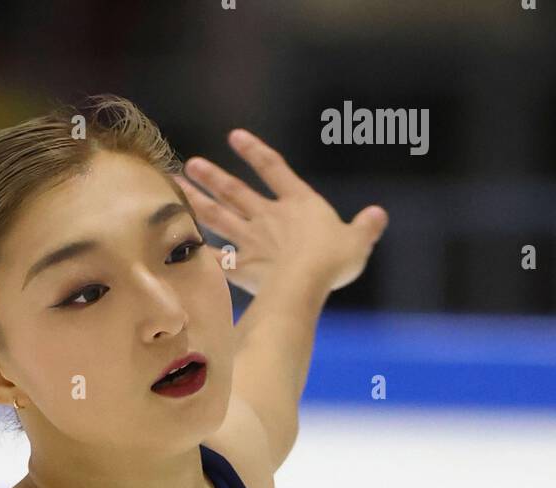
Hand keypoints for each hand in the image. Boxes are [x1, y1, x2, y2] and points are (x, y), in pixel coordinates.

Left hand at [175, 128, 387, 295]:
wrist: (305, 283)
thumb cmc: (333, 260)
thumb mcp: (358, 241)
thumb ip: (366, 227)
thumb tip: (378, 215)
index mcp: (298, 203)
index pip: (274, 168)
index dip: (254, 152)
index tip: (235, 136)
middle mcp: (268, 217)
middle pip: (235, 192)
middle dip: (212, 177)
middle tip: (190, 164)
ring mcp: (251, 241)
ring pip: (218, 217)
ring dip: (197, 202)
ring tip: (178, 190)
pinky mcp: (241, 267)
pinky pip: (215, 256)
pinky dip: (198, 250)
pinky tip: (183, 243)